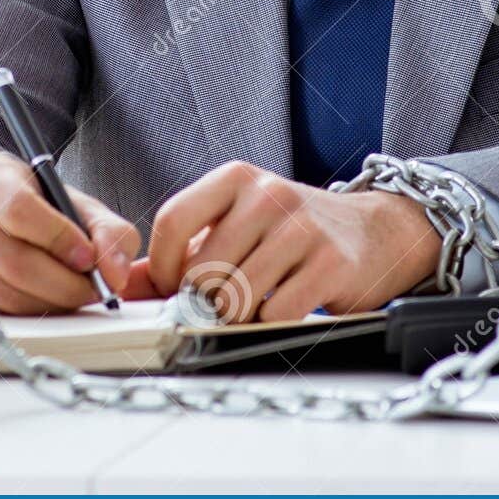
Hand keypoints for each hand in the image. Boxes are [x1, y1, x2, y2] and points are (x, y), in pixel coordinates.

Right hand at [0, 149, 139, 313]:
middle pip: (13, 261)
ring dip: (46, 304)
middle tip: (91, 290)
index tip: (89, 260)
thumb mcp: (73, 201)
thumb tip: (115, 275)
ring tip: (68, 294)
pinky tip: (39, 300)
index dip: (60, 240)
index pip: (20, 210)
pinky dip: (21, 314)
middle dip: (63, 284)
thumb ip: (108, 230)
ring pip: (1, 294)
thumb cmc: (33, 204)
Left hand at [139, 161, 441, 321]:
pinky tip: (288, 302)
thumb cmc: (293, 230)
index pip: (173, 220)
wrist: (374, 232)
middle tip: (227, 297)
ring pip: (236, 297)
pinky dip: (274, 320)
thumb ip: (180, 252)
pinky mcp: (331, 263)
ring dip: (241, 313)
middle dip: (207, 298)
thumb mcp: (236, 224)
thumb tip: (125, 282)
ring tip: (260, 297)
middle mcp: (267, 194)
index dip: (164, 266)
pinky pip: (276, 313)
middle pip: (203, 270)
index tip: (173, 287)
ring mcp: (301, 227)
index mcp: (235, 178)